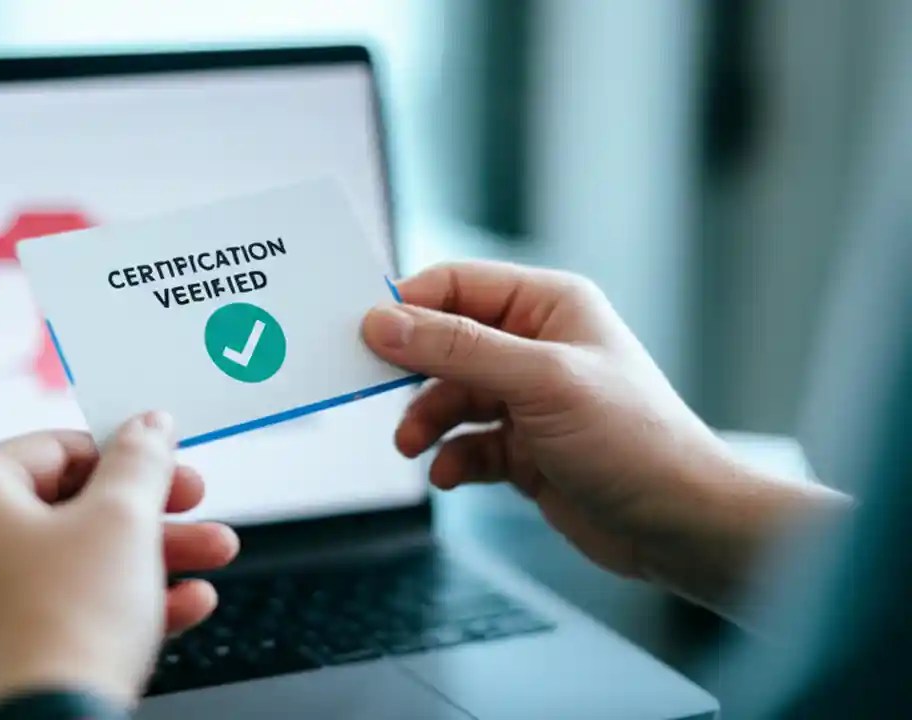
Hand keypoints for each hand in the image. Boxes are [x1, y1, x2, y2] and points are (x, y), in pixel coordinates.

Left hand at [0, 414, 239, 717]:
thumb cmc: (63, 625)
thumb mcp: (123, 519)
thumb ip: (140, 461)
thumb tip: (146, 427)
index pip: (54, 449)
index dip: (125, 454)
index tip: (168, 463)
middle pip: (65, 512)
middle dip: (149, 518)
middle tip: (196, 518)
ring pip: (66, 568)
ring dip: (144, 563)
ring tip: (205, 568)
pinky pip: (54, 616)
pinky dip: (111, 608)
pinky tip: (177, 611)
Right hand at [362, 261, 747, 580]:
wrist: (680, 526)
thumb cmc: (634, 440)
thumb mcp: (539, 381)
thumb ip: (457, 348)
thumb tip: (385, 322)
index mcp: (548, 306)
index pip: (458, 285)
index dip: (410, 307)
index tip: (367, 337)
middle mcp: (536, 346)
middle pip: (446, 342)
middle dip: (413, 373)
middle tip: (377, 395)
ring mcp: (529, 399)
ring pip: (450, 397)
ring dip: (426, 420)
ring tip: (413, 445)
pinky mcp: (524, 449)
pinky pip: (466, 443)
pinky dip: (451, 458)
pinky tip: (450, 474)